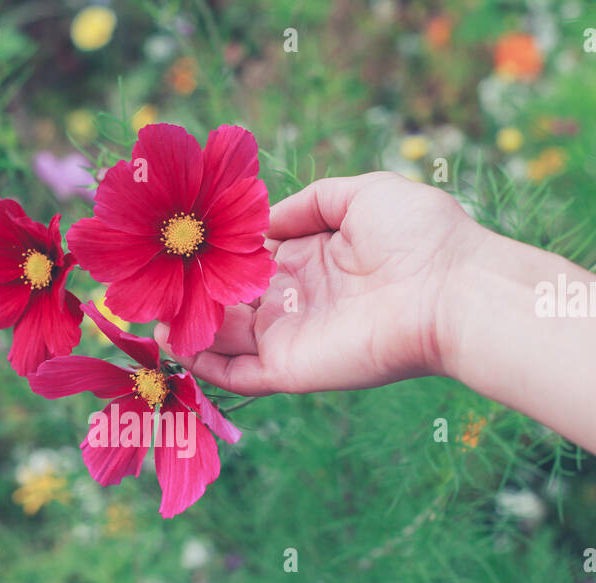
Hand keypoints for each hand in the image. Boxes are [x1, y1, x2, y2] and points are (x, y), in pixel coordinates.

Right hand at [155, 172, 480, 394]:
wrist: (451, 292)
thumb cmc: (419, 236)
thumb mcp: (362, 194)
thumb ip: (309, 203)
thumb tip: (264, 219)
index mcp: (313, 258)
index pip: (250, 258)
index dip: (214, 252)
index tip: (177, 241)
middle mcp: (297, 299)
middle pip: (230, 299)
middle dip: (190, 293)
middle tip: (144, 284)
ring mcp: (292, 337)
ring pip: (225, 337)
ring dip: (187, 328)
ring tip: (144, 315)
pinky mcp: (292, 370)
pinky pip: (239, 375)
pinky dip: (206, 367)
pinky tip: (173, 348)